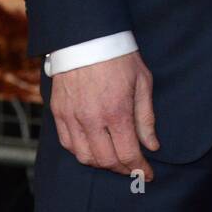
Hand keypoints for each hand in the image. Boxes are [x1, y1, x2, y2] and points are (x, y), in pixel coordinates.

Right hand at [50, 50, 159, 179]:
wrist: (87, 37)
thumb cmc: (119, 56)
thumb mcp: (143, 82)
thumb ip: (146, 118)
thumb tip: (152, 146)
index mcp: (116, 111)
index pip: (128, 153)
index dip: (140, 169)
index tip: (148, 174)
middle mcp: (91, 119)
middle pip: (106, 161)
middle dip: (122, 169)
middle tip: (133, 168)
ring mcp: (72, 117)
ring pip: (84, 157)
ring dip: (101, 163)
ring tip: (115, 159)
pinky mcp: (58, 112)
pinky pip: (67, 144)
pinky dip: (81, 152)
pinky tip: (93, 149)